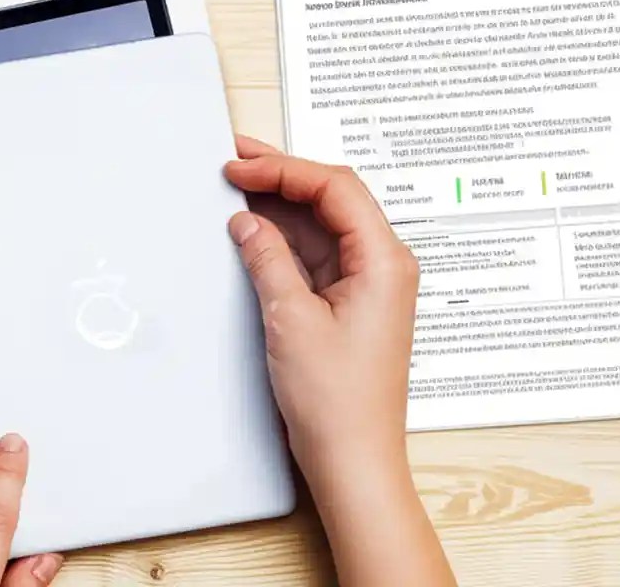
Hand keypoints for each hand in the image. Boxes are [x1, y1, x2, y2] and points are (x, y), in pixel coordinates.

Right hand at [225, 136, 454, 586]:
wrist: (354, 460)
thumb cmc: (340, 404)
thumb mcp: (290, 320)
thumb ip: (268, 259)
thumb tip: (247, 222)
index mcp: (384, 260)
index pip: (335, 188)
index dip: (284, 168)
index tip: (241, 165)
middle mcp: (383, 265)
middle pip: (331, 199)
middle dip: (281, 177)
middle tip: (234, 160)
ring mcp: (367, 284)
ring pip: (321, 225)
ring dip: (279, 207)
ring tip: (234, 189)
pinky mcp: (349, 303)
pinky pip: (316, 256)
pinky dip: (283, 241)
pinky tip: (252, 231)